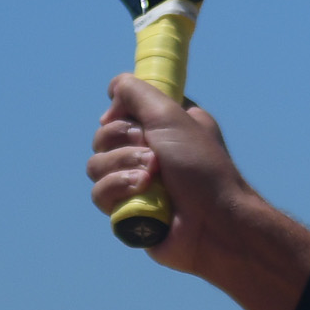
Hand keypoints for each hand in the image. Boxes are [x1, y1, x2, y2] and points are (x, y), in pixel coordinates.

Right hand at [87, 77, 309, 309]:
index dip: (120, 112)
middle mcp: (147, 151)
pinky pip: (99, 193)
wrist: (214, 221)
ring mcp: (136, 182)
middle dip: (123, 142)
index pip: (121, 109)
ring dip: (123, 166)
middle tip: (153, 153)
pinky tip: (142, 194)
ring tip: (152, 176)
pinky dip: (118, 189)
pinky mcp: (127, 210)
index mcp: (163, 125)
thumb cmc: (201, 166)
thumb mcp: (171, 115)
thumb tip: (113, 87)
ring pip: (95, 165)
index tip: (128, 117)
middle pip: (102, 136)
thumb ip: (138, 92)